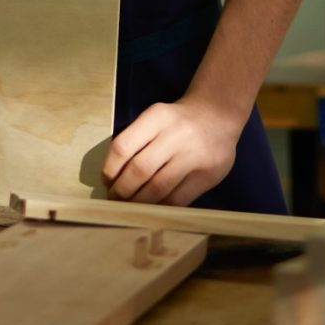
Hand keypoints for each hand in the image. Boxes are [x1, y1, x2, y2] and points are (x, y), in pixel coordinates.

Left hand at [101, 98, 240, 206]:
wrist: (218, 115)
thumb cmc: (177, 122)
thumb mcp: (155, 119)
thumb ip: (136, 141)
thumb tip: (113, 179)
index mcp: (157, 117)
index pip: (123, 147)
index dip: (110, 170)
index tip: (106, 183)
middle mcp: (176, 134)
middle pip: (139, 170)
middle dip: (122, 191)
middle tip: (115, 201)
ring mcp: (194, 155)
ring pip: (158, 188)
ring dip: (139, 203)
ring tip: (130, 208)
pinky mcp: (207, 174)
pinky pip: (179, 199)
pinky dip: (161, 207)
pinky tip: (153, 209)